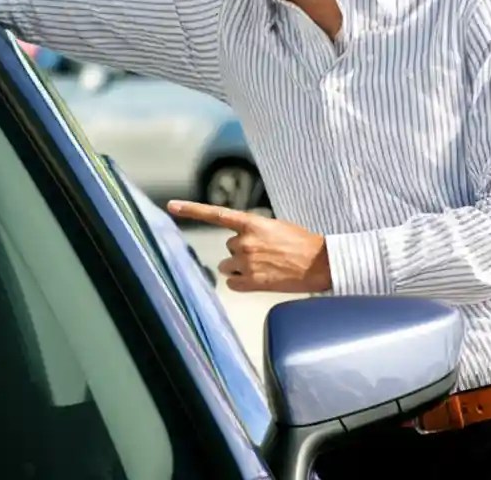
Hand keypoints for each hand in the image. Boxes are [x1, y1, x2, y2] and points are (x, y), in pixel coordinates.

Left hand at [167, 200, 330, 292]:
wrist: (320, 263)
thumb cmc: (301, 243)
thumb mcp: (275, 226)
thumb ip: (252, 230)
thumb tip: (238, 241)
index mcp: (251, 223)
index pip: (216, 214)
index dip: (191, 209)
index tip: (170, 205)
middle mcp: (245, 242)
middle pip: (228, 247)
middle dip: (242, 250)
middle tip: (266, 253)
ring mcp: (247, 263)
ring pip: (229, 267)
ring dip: (240, 267)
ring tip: (265, 267)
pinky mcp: (252, 283)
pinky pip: (234, 284)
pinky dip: (243, 283)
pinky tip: (262, 279)